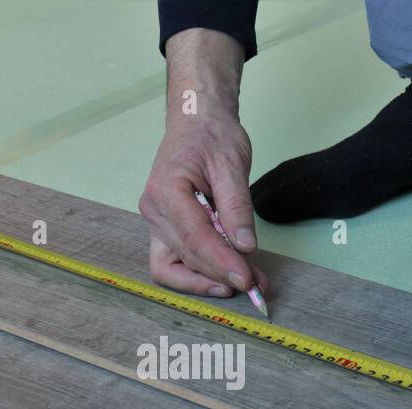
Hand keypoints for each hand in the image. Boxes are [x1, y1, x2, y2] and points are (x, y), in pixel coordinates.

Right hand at [138, 28, 266, 297]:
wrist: (196, 122)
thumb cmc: (211, 136)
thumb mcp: (231, 164)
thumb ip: (237, 207)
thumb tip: (245, 247)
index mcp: (166, 190)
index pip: (194, 238)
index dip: (221, 263)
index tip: (248, 280)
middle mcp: (154, 211)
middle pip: (185, 256)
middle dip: (221, 274)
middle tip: (258, 284)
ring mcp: (155, 223)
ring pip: (173, 268)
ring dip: (208, 281)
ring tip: (246, 282)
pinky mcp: (164, 230)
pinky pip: (174, 263)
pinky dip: (197, 274)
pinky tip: (224, 276)